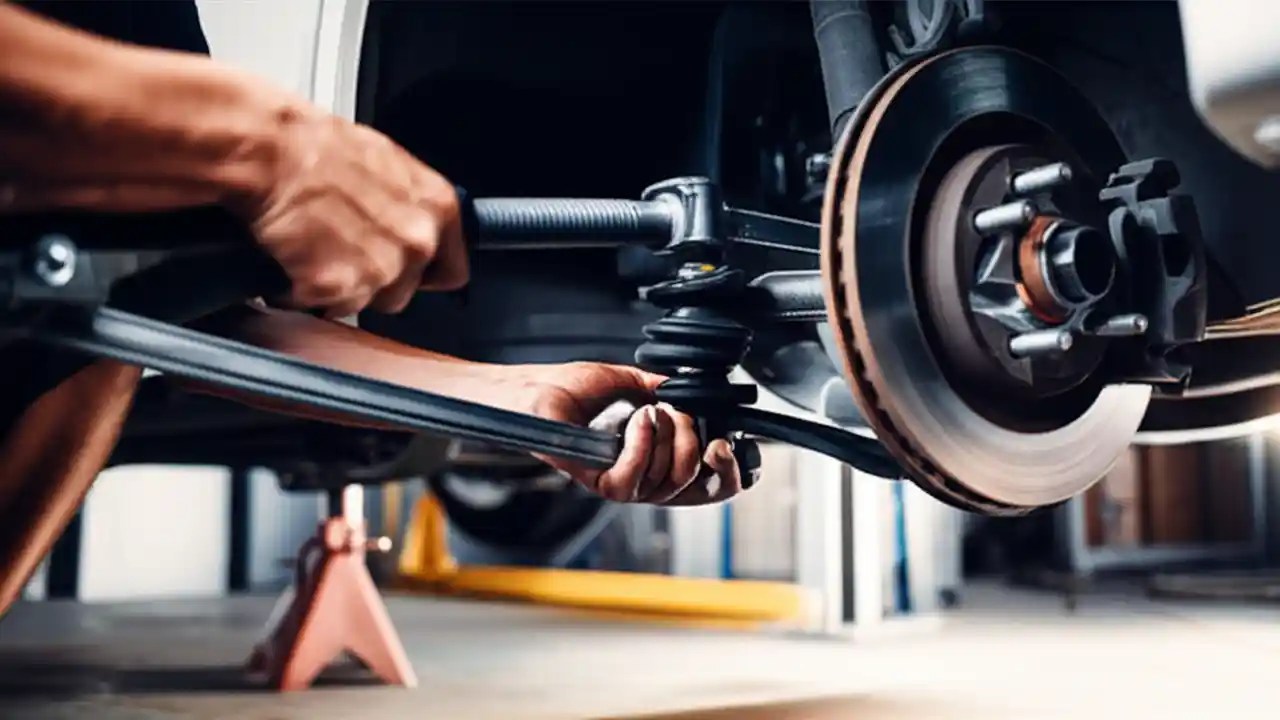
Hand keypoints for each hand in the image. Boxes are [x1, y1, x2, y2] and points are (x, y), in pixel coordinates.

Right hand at [242, 107, 467, 317]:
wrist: (272, 151)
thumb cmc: (321, 147)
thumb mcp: (389, 164)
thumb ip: (410, 207)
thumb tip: (410, 226)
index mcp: (438, 210)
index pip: (453, 271)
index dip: (424, 274)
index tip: (409, 273)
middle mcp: (416, 243)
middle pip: (402, 293)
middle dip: (374, 282)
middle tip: (342, 250)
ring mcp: (378, 269)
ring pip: (362, 303)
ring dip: (338, 288)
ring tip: (315, 248)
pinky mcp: (335, 287)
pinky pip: (322, 305)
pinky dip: (304, 290)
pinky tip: (294, 257)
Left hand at [502, 362, 744, 504]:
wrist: (533, 390)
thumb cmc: (569, 388)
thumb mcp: (629, 382)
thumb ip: (662, 387)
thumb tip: (690, 389)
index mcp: (656, 461)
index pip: (707, 487)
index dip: (727, 474)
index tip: (725, 444)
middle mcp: (642, 479)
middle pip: (693, 486)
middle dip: (695, 444)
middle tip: (677, 414)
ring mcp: (619, 483)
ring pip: (666, 481)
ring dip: (666, 438)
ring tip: (648, 410)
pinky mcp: (595, 482)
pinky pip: (630, 480)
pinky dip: (641, 446)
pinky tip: (636, 421)